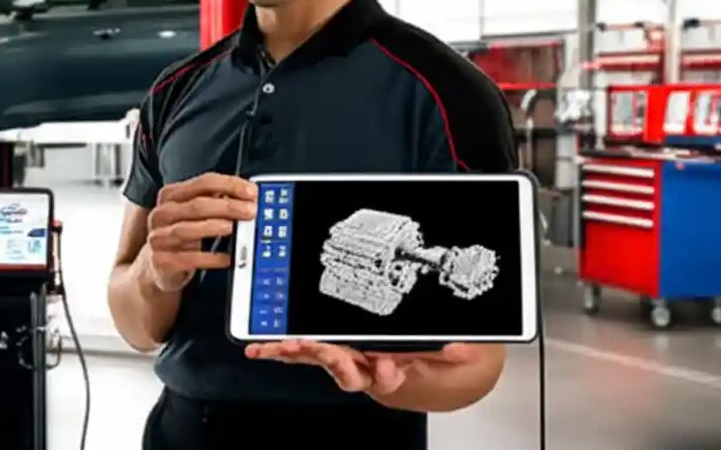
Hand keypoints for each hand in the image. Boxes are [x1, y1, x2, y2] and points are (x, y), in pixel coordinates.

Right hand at [145, 173, 257, 291]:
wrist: (157, 265)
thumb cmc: (182, 234)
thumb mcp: (193, 214)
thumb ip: (216, 202)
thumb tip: (248, 199)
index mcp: (171, 195)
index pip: (203, 183)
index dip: (229, 185)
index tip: (251, 192)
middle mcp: (162, 214)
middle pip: (196, 205)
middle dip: (227, 207)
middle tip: (250, 211)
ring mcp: (159, 237)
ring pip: (188, 230)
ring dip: (215, 227)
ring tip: (235, 228)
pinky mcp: (162, 260)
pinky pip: (189, 259)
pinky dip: (211, 258)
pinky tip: (228, 257)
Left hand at [245, 340, 485, 398]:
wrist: (408, 367)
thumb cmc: (422, 357)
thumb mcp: (443, 355)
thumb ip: (452, 353)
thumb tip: (462, 350)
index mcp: (390, 369)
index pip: (387, 375)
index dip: (385, 372)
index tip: (387, 366)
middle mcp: (362, 368)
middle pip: (345, 369)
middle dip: (330, 357)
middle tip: (316, 345)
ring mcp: (340, 359)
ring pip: (317, 359)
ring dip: (296, 353)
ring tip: (278, 346)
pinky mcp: (324, 349)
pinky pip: (300, 351)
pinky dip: (278, 350)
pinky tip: (259, 348)